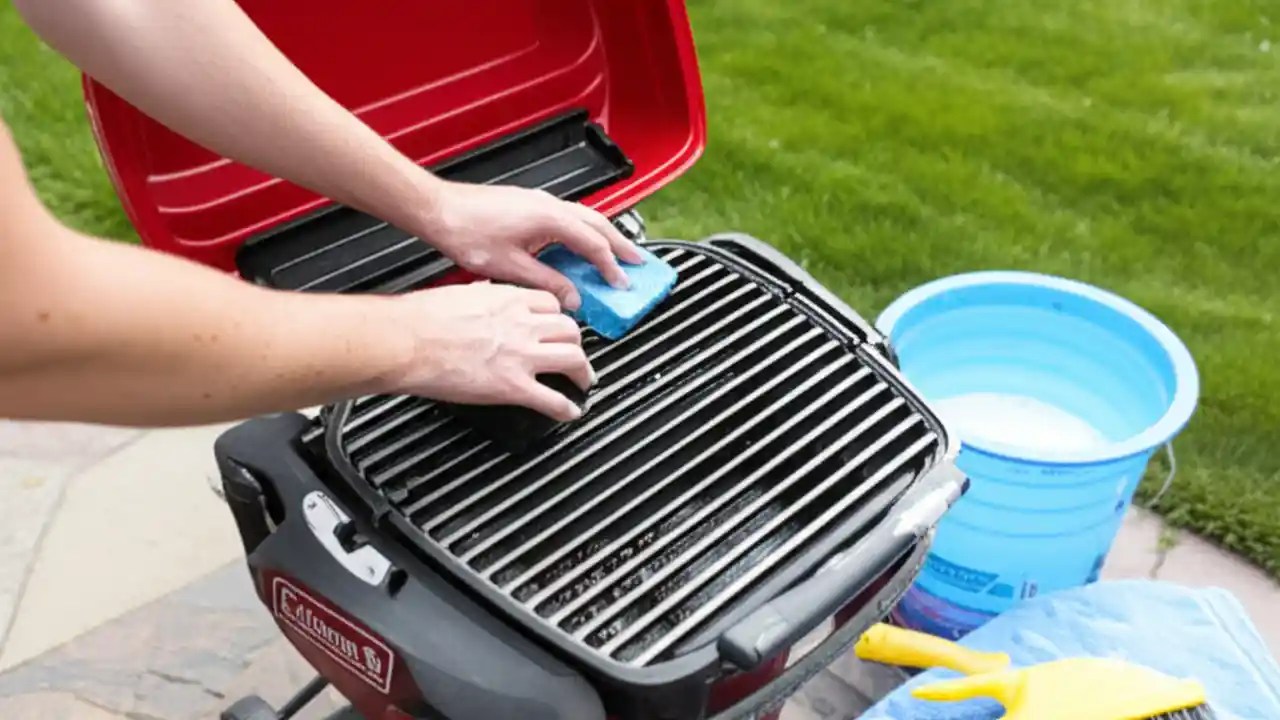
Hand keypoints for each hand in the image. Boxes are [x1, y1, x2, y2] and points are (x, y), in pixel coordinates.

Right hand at [389, 282, 592, 420]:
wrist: (406, 340)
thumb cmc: (421, 317)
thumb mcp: (460, 291)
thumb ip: (482, 293)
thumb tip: (485, 291)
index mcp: (509, 300)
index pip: (552, 305)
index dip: (559, 318)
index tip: (557, 326)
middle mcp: (523, 324)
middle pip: (570, 331)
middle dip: (576, 344)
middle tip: (574, 354)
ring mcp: (521, 356)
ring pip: (573, 360)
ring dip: (583, 373)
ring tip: (583, 381)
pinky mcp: (513, 386)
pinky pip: (553, 399)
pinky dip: (568, 409)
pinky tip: (571, 413)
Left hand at [417, 182, 643, 309]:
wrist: (438, 209)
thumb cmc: (467, 232)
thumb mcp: (511, 267)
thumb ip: (548, 282)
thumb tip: (572, 296)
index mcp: (551, 218)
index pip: (593, 244)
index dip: (611, 266)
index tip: (622, 283)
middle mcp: (549, 204)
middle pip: (598, 223)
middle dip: (621, 244)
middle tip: (639, 262)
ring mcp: (539, 201)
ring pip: (584, 217)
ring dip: (604, 235)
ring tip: (617, 253)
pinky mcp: (529, 203)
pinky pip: (568, 216)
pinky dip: (584, 231)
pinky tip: (580, 244)